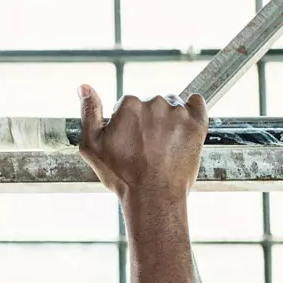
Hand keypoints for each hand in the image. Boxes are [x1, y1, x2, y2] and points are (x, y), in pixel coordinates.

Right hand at [77, 84, 207, 199]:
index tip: (128, 140)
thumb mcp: (91, 145)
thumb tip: (84, 87)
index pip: (128, 105)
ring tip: (162, 145)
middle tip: (144, 147)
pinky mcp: (197, 123)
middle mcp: (155, 103)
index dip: (126, 123)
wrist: (152, 195)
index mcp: (129, 105)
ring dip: (167, 119)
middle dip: (147, 121)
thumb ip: (88, 112)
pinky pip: (197, 103)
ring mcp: (178, 113)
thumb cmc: (121, 174)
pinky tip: (183, 126)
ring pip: (171, 105)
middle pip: (150, 104)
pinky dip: (192, 109)